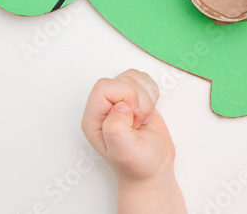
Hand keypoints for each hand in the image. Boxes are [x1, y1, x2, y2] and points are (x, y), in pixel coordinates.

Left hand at [81, 69, 175, 187]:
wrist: (153, 170)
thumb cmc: (138, 166)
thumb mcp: (125, 152)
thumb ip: (116, 128)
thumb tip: (120, 105)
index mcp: (93, 120)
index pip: (104, 87)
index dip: (125, 96)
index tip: (134, 116)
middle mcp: (103, 109)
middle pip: (121, 79)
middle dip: (139, 97)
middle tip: (139, 120)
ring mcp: (119, 103)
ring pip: (133, 76)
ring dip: (147, 96)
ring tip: (143, 118)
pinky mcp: (136, 99)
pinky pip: (144, 80)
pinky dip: (153, 93)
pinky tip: (148, 112)